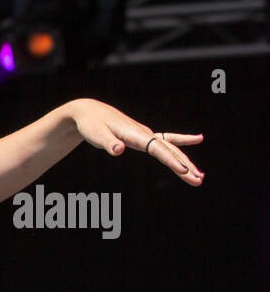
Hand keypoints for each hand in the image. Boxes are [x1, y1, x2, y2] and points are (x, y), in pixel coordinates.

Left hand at [67, 98, 204, 185]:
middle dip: (184, 166)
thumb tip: (119, 150)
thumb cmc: (92, 124)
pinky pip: (167, 139)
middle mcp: (145, 133)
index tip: (183, 171)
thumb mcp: (96, 135)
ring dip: (185, 161)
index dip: (170, 160)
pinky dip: (182, 141)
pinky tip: (198, 139)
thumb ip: (108, 143)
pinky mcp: (143, 135)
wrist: (91, 111)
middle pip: (170, 151)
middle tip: (199, 181)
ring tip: (199, 176)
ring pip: (171, 148)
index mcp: (135, 134)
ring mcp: (146, 134)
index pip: (157, 149)